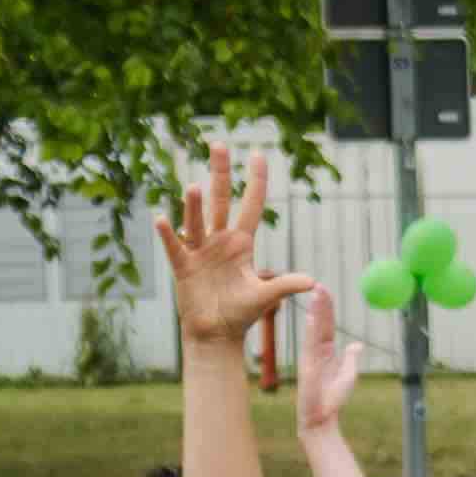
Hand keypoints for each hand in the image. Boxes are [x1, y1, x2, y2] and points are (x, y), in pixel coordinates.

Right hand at [156, 144, 303, 345]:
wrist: (216, 332)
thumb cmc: (241, 312)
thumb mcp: (266, 297)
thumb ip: (285, 285)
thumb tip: (313, 281)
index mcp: (242, 243)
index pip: (251, 205)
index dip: (256, 181)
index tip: (257, 154)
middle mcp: (220, 240)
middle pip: (220, 199)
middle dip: (221, 172)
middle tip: (219, 144)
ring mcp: (199, 250)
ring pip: (197, 220)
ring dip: (194, 205)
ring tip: (193, 186)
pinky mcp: (183, 266)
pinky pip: (175, 246)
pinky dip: (169, 233)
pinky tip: (162, 218)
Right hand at [294, 290, 365, 436]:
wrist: (321, 418)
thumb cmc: (333, 398)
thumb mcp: (348, 374)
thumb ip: (350, 357)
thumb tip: (357, 344)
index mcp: (325, 352)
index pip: (326, 325)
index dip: (326, 308)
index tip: (325, 291)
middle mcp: (315, 351)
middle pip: (319, 323)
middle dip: (320, 304)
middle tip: (319, 284)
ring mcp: (311, 358)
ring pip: (314, 329)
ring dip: (315, 311)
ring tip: (316, 293)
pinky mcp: (309, 367)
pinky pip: (310, 345)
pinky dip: (312, 330)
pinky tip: (314, 316)